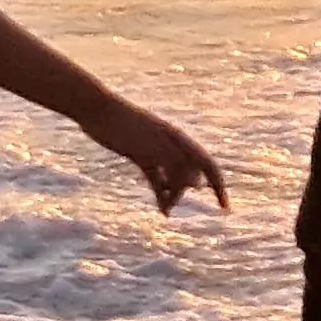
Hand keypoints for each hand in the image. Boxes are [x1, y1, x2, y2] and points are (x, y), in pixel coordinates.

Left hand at [88, 95, 225, 217]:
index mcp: (179, 139)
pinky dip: (160, 191)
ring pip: (173, 176)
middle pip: (189, 173)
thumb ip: (175, 163)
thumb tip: (198, 182)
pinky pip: (157, 176)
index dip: (218, 186)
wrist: (96, 109)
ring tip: (165, 210)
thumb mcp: (150, 147)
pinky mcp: (140, 154)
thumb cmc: (124, 125)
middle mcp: (171, 145)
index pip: (207, 165)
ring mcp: (156, 149)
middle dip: (186, 192)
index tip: (224, 208)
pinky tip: (160, 206)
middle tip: (170, 206)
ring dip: (173, 194)